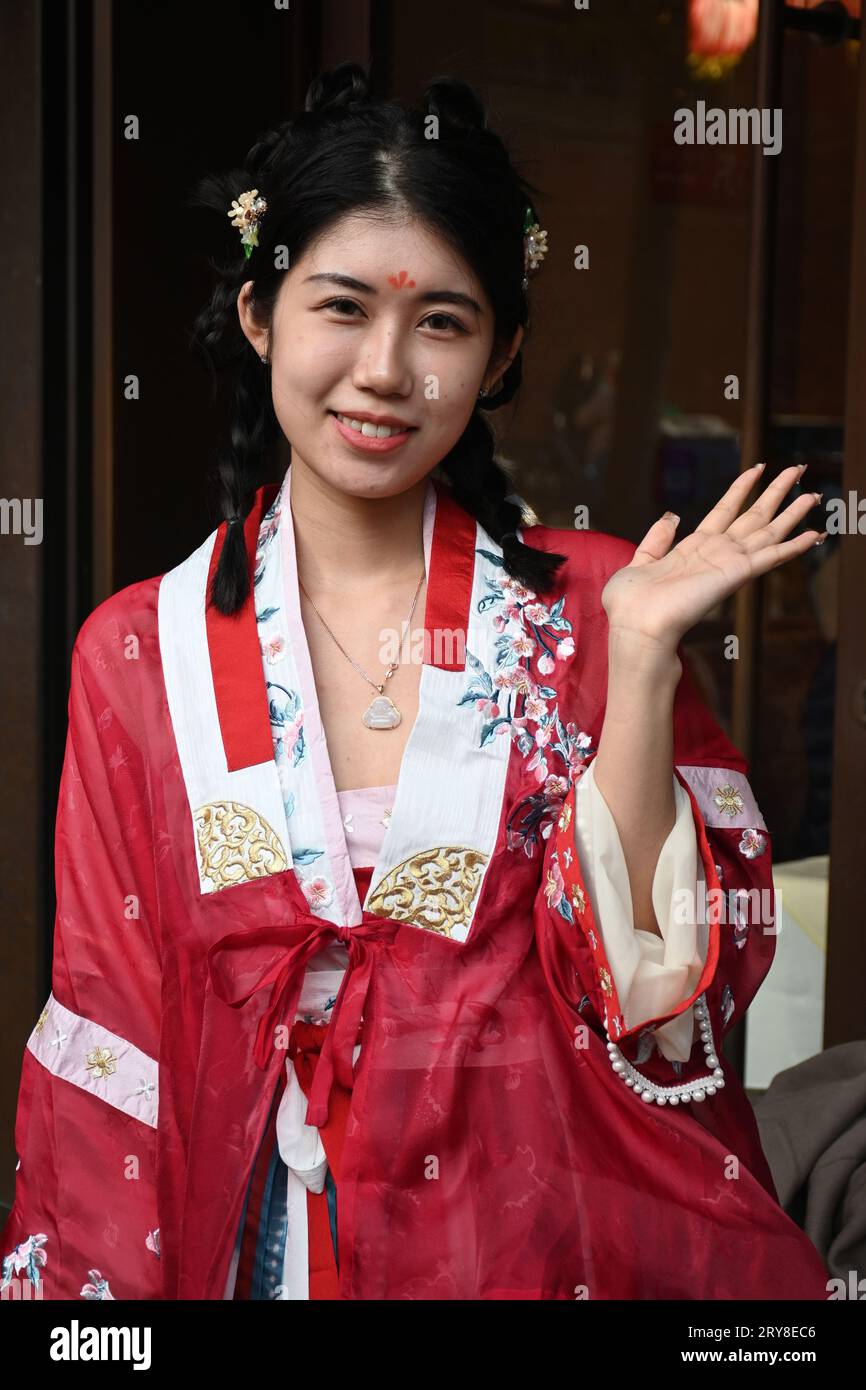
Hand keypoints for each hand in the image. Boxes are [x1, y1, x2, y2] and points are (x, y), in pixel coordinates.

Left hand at [601, 463, 825, 651]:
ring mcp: (729, 563)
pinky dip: (793, 547)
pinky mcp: (736, 574)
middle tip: (798, 469)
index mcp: (694, 548)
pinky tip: (815, 535)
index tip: (758, 468)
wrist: (637, 628)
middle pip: (754, 516)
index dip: (741, 488)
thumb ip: (657, 539)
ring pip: (769, 532)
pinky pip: (771, 557)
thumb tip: (672, 516)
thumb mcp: (639, 562)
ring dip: (793, 513)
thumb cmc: (631, 605)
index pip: (724, 510)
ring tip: (815, 494)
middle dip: (777, 492)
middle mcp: (717, 553)